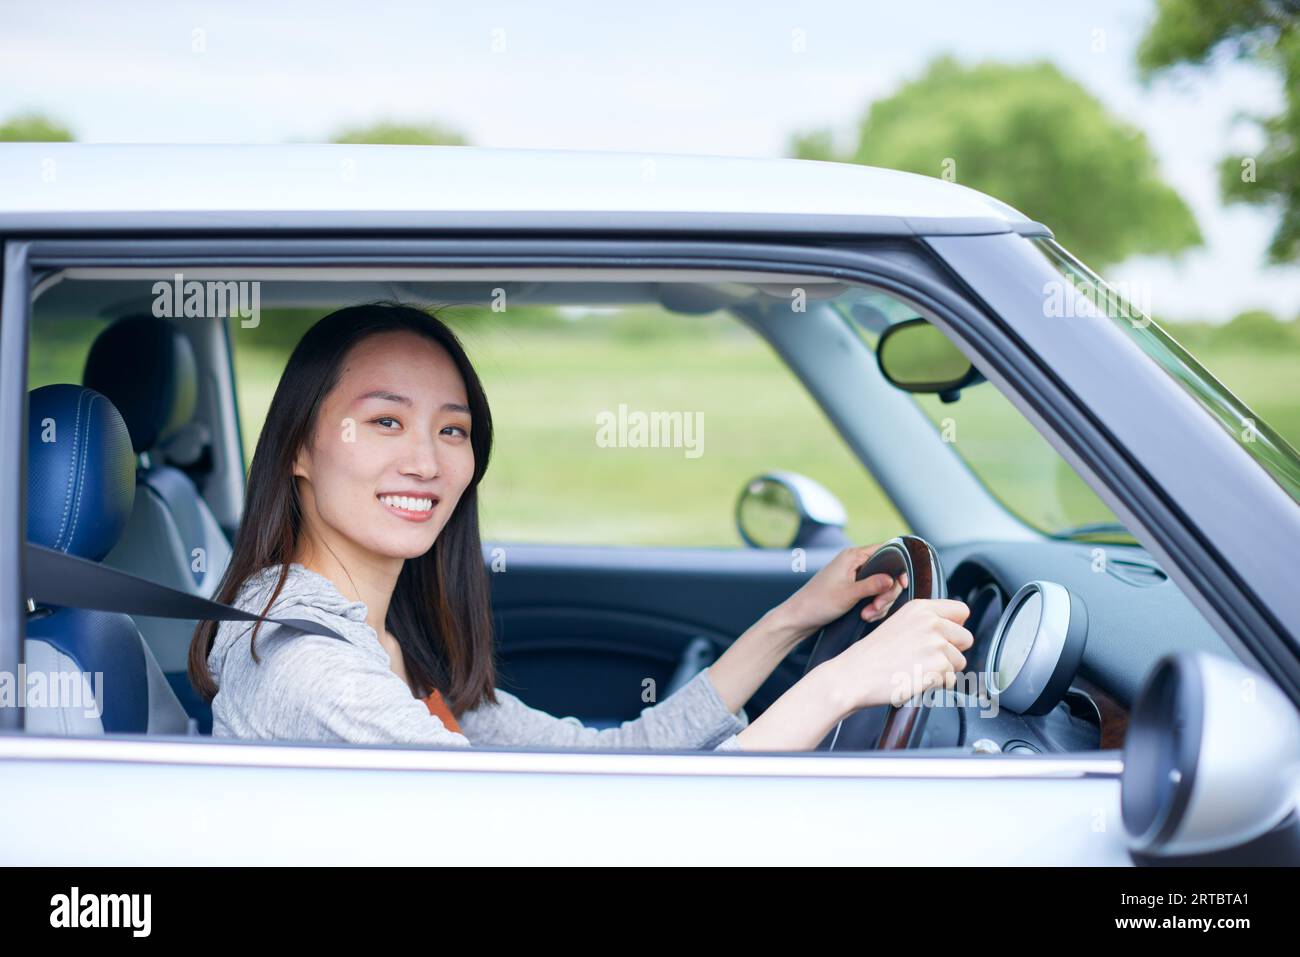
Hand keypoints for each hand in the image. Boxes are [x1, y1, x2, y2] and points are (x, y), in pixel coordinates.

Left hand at [777, 544, 907, 637]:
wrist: (799, 618)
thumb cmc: (818, 603)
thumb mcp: (848, 594)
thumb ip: (873, 585)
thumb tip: (893, 579)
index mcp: (853, 556)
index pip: (887, 550)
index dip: (898, 566)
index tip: (902, 584)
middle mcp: (855, 562)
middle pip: (887, 573)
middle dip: (886, 593)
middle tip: (876, 607)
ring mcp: (855, 576)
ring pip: (882, 587)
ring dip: (879, 604)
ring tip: (866, 615)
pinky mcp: (854, 589)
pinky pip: (873, 595)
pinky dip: (873, 607)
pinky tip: (866, 616)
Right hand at [822, 598, 972, 711]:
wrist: (855, 675)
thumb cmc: (872, 655)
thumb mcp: (899, 623)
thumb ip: (926, 621)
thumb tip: (952, 629)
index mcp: (921, 608)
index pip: (961, 611)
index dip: (956, 626)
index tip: (945, 636)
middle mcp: (931, 623)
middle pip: (966, 638)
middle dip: (952, 651)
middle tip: (927, 658)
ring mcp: (936, 645)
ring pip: (960, 661)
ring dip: (944, 670)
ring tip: (917, 669)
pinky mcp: (938, 668)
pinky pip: (951, 680)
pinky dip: (937, 684)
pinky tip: (916, 679)